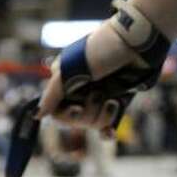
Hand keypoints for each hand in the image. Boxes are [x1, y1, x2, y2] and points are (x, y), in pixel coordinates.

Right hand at [37, 21, 138, 135]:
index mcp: (65, 81)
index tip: (76, 108)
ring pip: (91, 123)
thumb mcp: (70, 71)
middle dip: (87, 113)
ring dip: (102, 116)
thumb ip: (51, 95)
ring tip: (113, 99)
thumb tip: (37, 115)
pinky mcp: (118, 100)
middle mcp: (80, 90)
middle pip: (74, 120)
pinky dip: (107, 131)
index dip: (65, 114)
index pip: (55, 110)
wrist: (139, 42)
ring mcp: (100, 96)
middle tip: (98, 95)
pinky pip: (107, 124)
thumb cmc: (101, 50)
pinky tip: (109, 134)